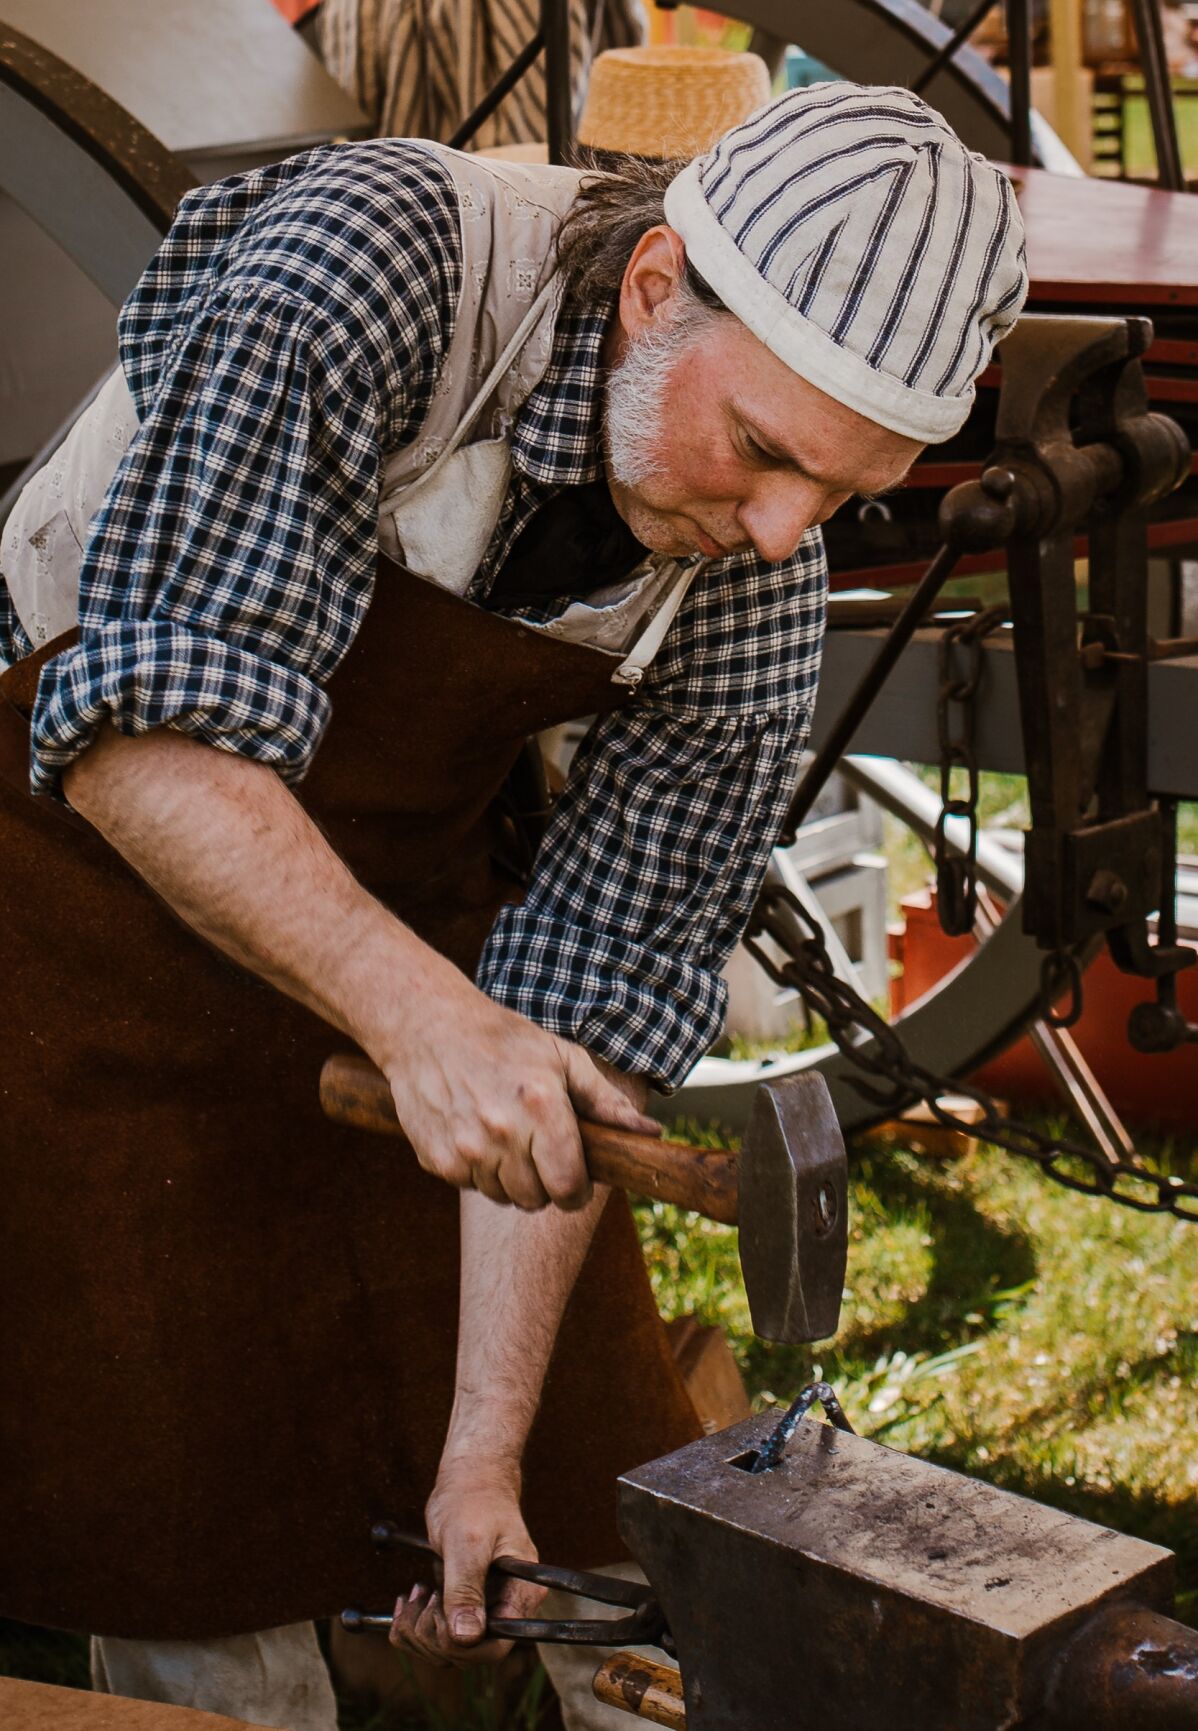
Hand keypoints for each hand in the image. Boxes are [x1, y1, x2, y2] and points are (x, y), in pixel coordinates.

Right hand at [384, 970, 658, 1210]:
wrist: (427, 1027)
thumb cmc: (503, 1039)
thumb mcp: (562, 1058)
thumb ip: (606, 1102)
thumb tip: (650, 1135)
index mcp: (542, 1106)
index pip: (569, 1186)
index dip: (577, 1190)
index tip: (575, 1179)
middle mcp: (503, 1132)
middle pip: (536, 1199)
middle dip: (544, 1184)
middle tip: (538, 1150)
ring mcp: (466, 1149)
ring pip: (503, 1197)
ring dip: (510, 1178)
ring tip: (505, 1135)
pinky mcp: (436, 1159)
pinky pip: (470, 1185)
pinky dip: (477, 1169)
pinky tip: (475, 1132)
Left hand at [389, 1463, 543, 1668]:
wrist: (469, 1479)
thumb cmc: (473, 1501)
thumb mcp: (467, 1542)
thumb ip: (466, 1588)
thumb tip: (467, 1638)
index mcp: (522, 1592)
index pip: (498, 1646)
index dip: (464, 1645)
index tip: (440, 1616)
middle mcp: (507, 1605)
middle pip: (469, 1653)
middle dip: (434, 1634)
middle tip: (421, 1596)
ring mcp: (484, 1606)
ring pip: (448, 1649)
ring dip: (420, 1629)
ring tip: (413, 1593)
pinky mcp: (463, 1602)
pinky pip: (437, 1634)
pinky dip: (414, 1623)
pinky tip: (410, 1598)